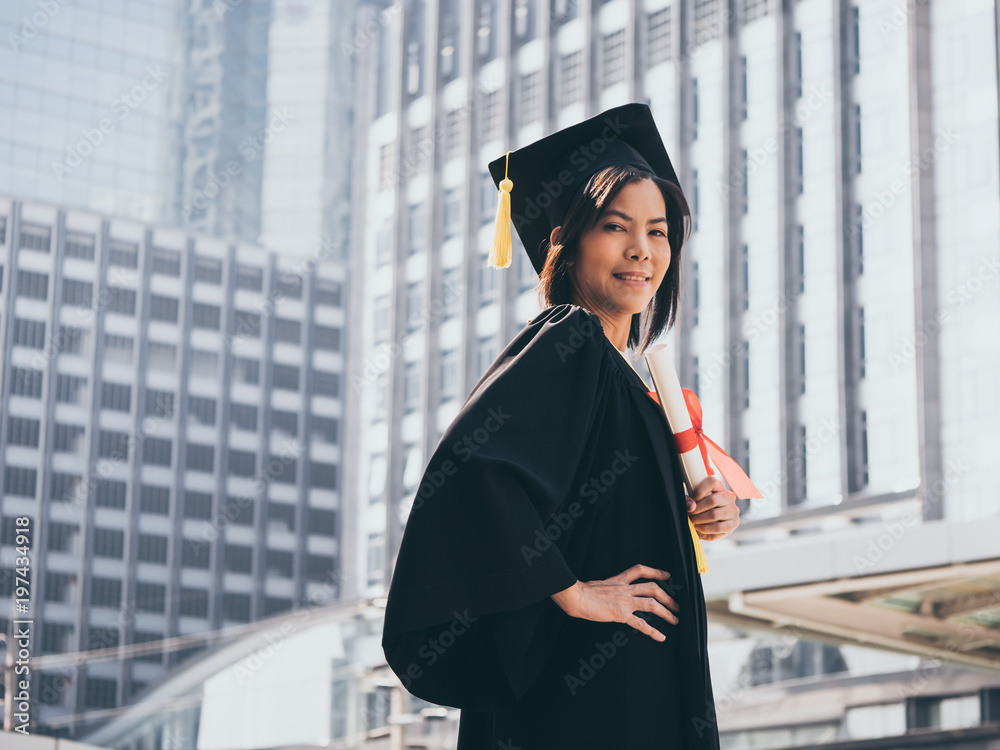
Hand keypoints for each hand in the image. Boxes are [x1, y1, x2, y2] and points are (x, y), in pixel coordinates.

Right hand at [550, 564, 679, 641]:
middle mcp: (624, 589)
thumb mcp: (597, 584)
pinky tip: (661, 637)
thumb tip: (607, 592)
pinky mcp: (621, 614)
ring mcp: (624, 601)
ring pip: (652, 604)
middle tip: (677, 606)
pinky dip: (653, 631)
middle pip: (652, 588)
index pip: (640, 570)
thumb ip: (607, 588)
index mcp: (618, 580)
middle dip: (668, 597)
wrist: (575, 596)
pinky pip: (641, 623)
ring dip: (666, 612)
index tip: (667, 575)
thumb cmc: (580, 592)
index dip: (655, 571)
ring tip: (675, 620)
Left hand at [686, 476, 739, 540]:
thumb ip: (688, 501)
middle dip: (697, 509)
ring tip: (694, 521)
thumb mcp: (692, 501)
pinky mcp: (733, 523)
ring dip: (700, 520)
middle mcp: (729, 497)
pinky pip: (718, 527)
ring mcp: (733, 510)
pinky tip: (699, 528)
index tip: (692, 500)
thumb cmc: (699, 508)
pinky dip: (705, 529)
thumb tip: (691, 506)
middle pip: (712, 500)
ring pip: (714, 514)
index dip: (699, 491)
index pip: (712, 482)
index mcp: (719, 487)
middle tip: (691, 514)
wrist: (706, 524)